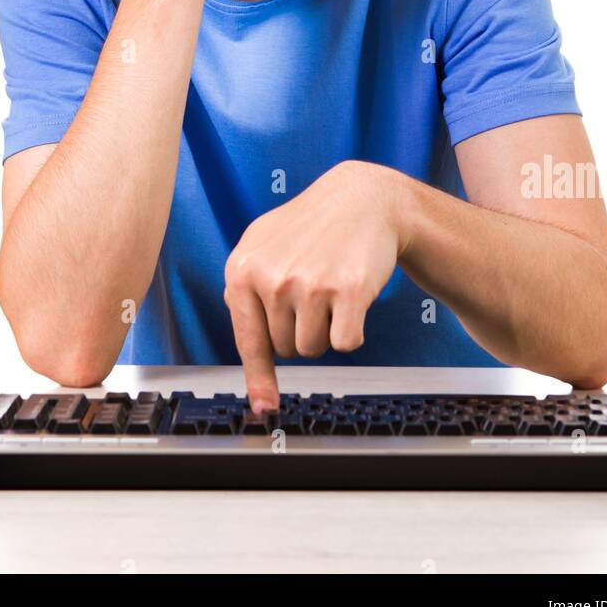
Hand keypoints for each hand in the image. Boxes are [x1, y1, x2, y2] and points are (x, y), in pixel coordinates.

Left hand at [223, 161, 409, 412]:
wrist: (363, 199)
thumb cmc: (311, 228)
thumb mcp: (261, 248)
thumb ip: (244, 300)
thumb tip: (252, 372)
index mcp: (242, 268)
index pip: (248, 340)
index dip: (259, 378)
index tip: (265, 407)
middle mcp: (271, 277)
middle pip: (285, 349)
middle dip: (301, 329)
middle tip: (312, 290)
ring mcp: (309, 284)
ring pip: (314, 348)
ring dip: (325, 328)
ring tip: (330, 287)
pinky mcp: (348, 290)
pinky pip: (346, 343)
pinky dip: (353, 329)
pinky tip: (353, 296)